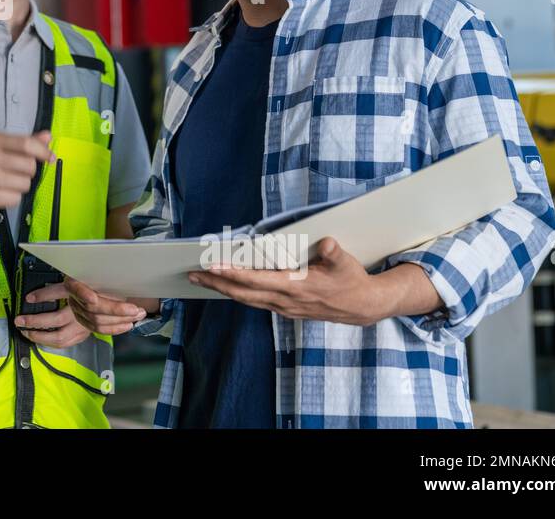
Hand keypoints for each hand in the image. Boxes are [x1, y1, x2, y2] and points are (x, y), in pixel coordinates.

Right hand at [0, 131, 53, 213]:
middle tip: (16, 174)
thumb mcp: (3, 150)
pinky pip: (16, 198)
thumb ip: (26, 144)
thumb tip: (47, 137)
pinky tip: (1, 194)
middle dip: (29, 173)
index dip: (42, 151)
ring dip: (21, 187)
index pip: (26, 144)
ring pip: (25, 184)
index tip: (50, 158)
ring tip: (6, 184)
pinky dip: (13, 198)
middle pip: (29, 165)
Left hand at [15, 282, 91, 347]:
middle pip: (56, 318)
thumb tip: (41, 288)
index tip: (29, 298)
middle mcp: (82, 311)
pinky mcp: (83, 334)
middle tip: (20, 320)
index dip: (42, 295)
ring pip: (60, 336)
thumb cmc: (89, 291)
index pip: (59, 292)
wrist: (109, 305)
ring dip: (40, 336)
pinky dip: (50, 342)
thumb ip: (61, 284)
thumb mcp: (76, 281)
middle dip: (35, 321)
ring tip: (27, 332)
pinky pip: (65, 342)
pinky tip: (41, 339)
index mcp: (80, 294)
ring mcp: (83, 325)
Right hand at [65, 277, 151, 334]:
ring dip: (121, 320)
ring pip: (98, 322)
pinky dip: (116, 328)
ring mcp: (79, 312)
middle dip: (116, 310)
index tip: (93, 299)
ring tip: (138, 315)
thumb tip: (126, 280)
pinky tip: (128, 324)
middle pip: (92, 309)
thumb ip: (109, 278)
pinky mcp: (86, 323)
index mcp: (74, 281)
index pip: (76, 288)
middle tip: (135, 309)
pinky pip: (100, 330)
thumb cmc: (103, 276)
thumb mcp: (104, 272)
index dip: (83, 294)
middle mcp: (74, 298)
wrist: (97, 284)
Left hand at [188, 236, 391, 324]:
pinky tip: (225, 287)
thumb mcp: (346, 264)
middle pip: (243, 293)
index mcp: (295, 287)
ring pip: (246, 299)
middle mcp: (285, 300)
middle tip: (192, 274)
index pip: (257, 280)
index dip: (234, 273)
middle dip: (216, 283)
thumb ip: (334, 254)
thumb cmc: (351, 280)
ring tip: (201, 279)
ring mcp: (283, 307)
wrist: (362, 306)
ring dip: (222, 289)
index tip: (214, 265)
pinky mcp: (284, 309)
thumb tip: (327, 244)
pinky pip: (255, 301)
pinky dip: (237, 294)